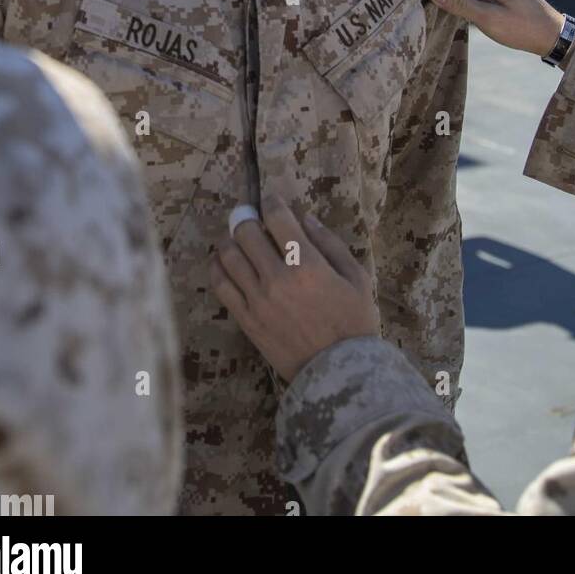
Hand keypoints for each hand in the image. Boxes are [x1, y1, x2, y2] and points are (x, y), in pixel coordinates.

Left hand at [208, 198, 379, 384]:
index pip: (277, 218)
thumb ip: (331, 244)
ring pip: (228, 256)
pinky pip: (221, 286)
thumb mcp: (357, 277)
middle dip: (246, 217)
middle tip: (250, 217)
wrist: (338, 373)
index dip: (271, 202)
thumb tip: (305, 219)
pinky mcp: (246, 319)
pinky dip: (217, 268)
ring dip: (229, 239)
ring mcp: (258, 300)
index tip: (271, 199)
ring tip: (236, 237)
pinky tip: (222, 262)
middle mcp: (278, 278)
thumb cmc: (354, 322)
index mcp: (308, 264)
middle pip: (246, 232)